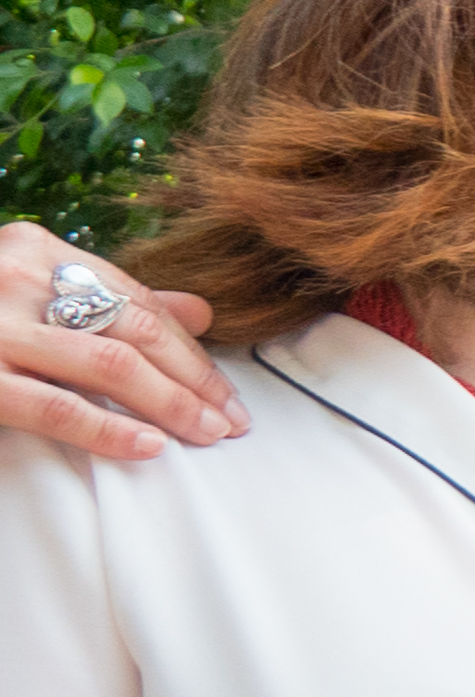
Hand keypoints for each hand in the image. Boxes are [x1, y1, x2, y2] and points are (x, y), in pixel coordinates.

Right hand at [0, 220, 242, 459]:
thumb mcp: (28, 290)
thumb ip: (109, 298)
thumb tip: (201, 311)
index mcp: (38, 250)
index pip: (137, 301)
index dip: (190, 348)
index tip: (224, 390)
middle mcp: (22, 279)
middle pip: (135, 330)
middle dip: (194, 378)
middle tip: (232, 419)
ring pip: (110, 365)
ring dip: (171, 404)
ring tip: (208, 433)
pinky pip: (57, 408)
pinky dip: (110, 430)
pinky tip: (151, 446)